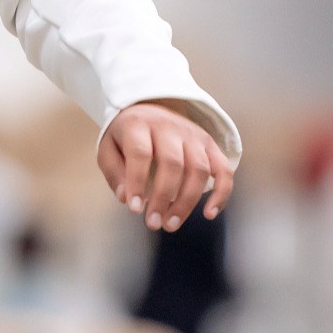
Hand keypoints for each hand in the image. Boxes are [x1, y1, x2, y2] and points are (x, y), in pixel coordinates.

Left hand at [98, 100, 234, 231]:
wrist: (148, 109)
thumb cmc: (126, 136)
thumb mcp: (108, 148)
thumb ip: (114, 172)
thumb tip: (126, 198)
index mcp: (138, 124)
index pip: (141, 153)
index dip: (138, 182)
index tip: (135, 208)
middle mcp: (169, 126)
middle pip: (173, 163)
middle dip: (164, 197)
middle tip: (154, 223)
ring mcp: (192, 134)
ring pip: (199, 169)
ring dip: (187, 201)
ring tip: (171, 224)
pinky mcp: (209, 144)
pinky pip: (223, 169)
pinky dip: (221, 193)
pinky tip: (209, 213)